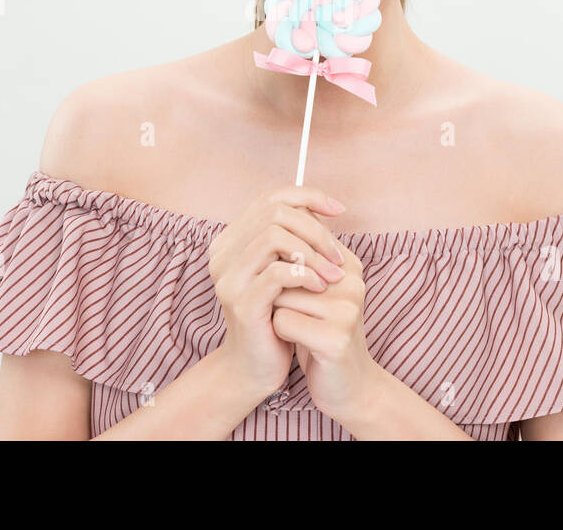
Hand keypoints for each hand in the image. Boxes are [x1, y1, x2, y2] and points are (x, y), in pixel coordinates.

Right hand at [206, 185, 347, 400]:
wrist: (255, 365)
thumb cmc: (275, 314)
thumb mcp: (284, 269)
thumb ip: (294, 238)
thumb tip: (322, 207)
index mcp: (231, 240)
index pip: (270, 197)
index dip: (308, 196)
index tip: (339, 210)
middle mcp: (222, 254)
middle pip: (275, 214)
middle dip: (315, 230)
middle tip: (338, 255)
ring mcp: (229, 278)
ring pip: (274, 238)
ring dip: (313, 252)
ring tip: (334, 273)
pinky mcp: (242, 303)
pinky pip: (277, 273)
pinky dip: (306, 275)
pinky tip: (321, 288)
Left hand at [271, 239, 380, 421]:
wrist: (350, 387)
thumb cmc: (322, 333)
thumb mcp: (315, 290)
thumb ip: (301, 258)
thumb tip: (271, 224)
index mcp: (348, 263)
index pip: (298, 242)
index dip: (280, 266)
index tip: (285, 290)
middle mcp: (351, 281)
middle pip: (284, 268)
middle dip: (276, 291)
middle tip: (292, 313)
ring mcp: (346, 309)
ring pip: (279, 294)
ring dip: (276, 312)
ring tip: (298, 327)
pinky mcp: (335, 338)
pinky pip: (282, 321)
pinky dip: (279, 333)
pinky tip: (297, 342)